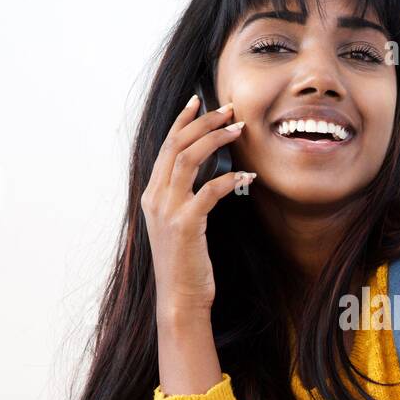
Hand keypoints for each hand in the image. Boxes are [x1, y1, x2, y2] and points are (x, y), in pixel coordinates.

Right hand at [141, 94, 255, 317]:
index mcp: (152, 195)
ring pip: (189, 159)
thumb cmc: (186, 264)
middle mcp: (155, 198)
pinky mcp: (186, 224)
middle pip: (176, 145)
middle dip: (203, 121)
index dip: (182, 121)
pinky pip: (210, 190)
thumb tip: (206, 176)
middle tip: (229, 108)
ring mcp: (168, 210)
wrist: (179, 298)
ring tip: (239, 128)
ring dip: (217, 139)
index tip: (199, 102)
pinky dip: (230, 178)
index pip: (166, 147)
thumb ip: (184, 199)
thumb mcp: (179, 225)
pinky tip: (248, 175)